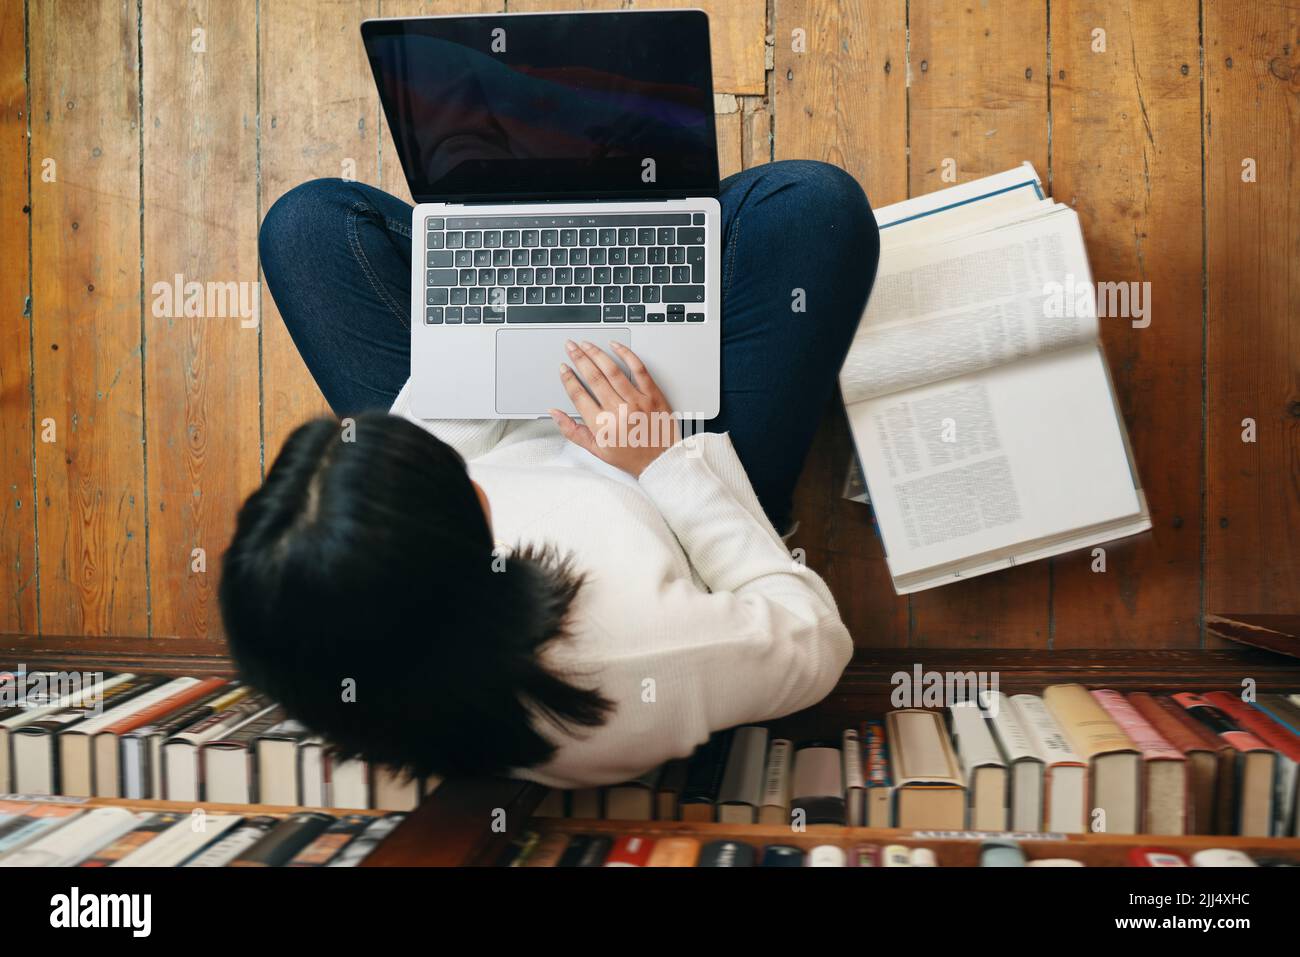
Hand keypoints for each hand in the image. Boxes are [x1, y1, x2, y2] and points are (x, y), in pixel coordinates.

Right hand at [550, 339, 679, 477]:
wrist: (661, 461)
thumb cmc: (631, 457)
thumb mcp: (597, 449)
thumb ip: (573, 431)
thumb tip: (556, 413)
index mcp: (602, 426)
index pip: (578, 395)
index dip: (568, 379)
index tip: (563, 368)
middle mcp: (618, 411)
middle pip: (593, 377)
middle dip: (578, 358)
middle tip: (570, 347)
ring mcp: (637, 401)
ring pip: (612, 370)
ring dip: (596, 353)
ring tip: (586, 344)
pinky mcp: (653, 395)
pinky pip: (638, 369)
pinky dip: (626, 354)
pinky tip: (615, 345)